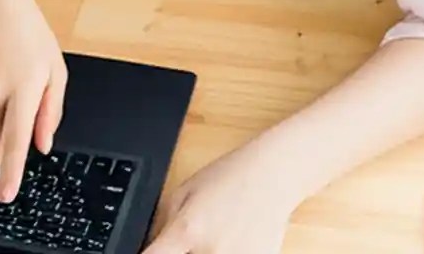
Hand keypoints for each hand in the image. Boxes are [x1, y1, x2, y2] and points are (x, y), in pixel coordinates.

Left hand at [143, 134, 294, 253]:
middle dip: (181, 252)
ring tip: (213, 236)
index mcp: (187, 230)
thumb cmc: (228, 178)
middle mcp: (211, 251)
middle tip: (190, 240)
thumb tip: (152, 248)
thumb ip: (165, 227)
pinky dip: (223, 252)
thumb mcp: (184, 193)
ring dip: (201, 253)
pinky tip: (229, 241)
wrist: (271, 177)